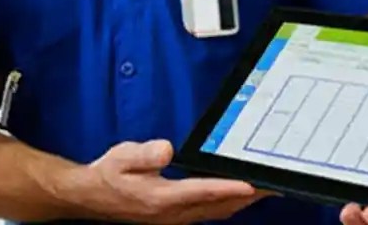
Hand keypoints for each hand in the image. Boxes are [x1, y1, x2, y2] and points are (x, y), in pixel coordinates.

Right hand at [83, 140, 269, 223]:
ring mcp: (176, 218)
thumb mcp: (121, 157)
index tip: (252, 183)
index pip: (202, 191)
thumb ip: (144, 154)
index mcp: (161, 197)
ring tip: (264, 190)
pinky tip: (238, 197)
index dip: (228, 187)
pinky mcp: (176, 217)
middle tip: (274, 184)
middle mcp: (174, 213)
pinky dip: (229, 204)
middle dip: (248, 196)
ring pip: (218, 212)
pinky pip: (211, 213)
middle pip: (219, 206)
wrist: (93, 196)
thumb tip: (167, 149)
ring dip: (242, 202)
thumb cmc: (109, 173)